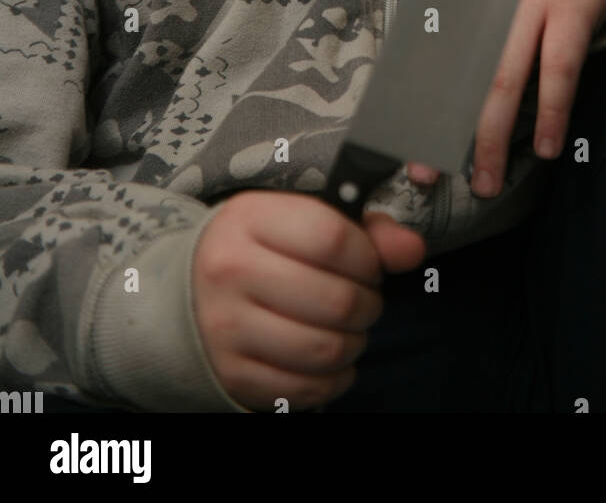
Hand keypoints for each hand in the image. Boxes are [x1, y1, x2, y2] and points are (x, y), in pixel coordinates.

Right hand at [192, 190, 425, 411]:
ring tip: (351, 330)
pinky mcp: (230, 373)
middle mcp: (230, 272)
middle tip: (365, 300)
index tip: (369, 264)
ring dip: (355, 344)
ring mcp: (226, 327)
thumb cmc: (260, 248)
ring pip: (323, 350)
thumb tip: (412, 250)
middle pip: (334, 301)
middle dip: (368, 305)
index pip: (332, 238)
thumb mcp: (300, 219)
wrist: (189, 289)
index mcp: (249, 219)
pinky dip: (333, 379)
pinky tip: (332, 360)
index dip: (368, 257)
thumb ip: (363, 231)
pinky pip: (303, 389)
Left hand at [407, 0, 605, 197]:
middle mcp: (488, 0)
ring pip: (504, 78)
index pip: (430, 58)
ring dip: (493, 136)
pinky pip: (559, 69)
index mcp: (463, 0)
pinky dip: (553, 111)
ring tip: (486, 182)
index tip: (398, 145)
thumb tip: (422, 88)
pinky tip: (548, 147)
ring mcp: (531, 3)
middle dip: (442, 131)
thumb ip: (459, 30)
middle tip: (427, 176)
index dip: (411, 104)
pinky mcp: (571, 10)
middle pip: (458, 75)